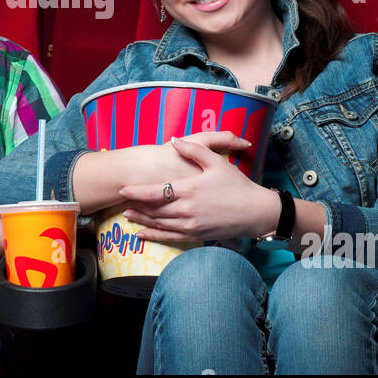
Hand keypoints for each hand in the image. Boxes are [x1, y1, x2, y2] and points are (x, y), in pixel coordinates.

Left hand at [119, 135, 270, 241]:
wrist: (256, 212)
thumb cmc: (237, 185)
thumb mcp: (217, 162)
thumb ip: (194, 149)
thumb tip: (174, 140)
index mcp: (189, 190)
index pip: (155, 192)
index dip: (137, 191)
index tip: (123, 189)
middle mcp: (186, 210)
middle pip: (154, 209)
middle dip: (136, 205)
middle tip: (120, 201)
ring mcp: (191, 225)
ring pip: (159, 224)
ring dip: (141, 220)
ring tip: (127, 215)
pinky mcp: (196, 235)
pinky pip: (169, 237)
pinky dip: (153, 236)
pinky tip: (141, 235)